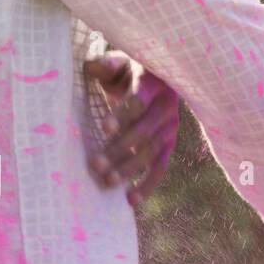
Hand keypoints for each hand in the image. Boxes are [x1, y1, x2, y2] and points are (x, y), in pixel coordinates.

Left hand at [83, 51, 179, 205]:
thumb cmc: (128, 71)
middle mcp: (166, 106)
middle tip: (95, 164)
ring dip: (129, 168)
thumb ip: (106, 65)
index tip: (104, 128)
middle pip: (144, 131)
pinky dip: (148, 184)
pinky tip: (131, 200)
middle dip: (120, 149)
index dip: (123, 114)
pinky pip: (161, 166)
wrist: (154, 79)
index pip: (139, 100)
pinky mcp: (169, 143)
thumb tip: (93, 66)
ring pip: (151, 151)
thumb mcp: (118, 63)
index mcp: (152, 82)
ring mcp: (170, 126)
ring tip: (107, 181)